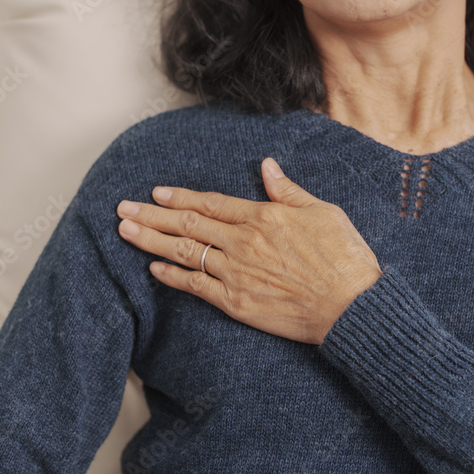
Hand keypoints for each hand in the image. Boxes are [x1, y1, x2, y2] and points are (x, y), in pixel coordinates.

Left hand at [115, 157, 381, 344]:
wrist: (351, 306)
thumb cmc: (344, 258)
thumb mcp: (322, 212)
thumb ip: (288, 191)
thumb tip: (267, 166)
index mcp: (263, 217)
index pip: (210, 203)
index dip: (180, 197)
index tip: (156, 193)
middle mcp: (243, 242)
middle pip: (187, 225)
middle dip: (151, 215)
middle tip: (122, 209)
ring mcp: (236, 273)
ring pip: (184, 253)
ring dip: (151, 241)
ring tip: (126, 231)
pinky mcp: (236, 302)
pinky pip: (196, 286)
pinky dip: (172, 276)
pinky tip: (154, 269)